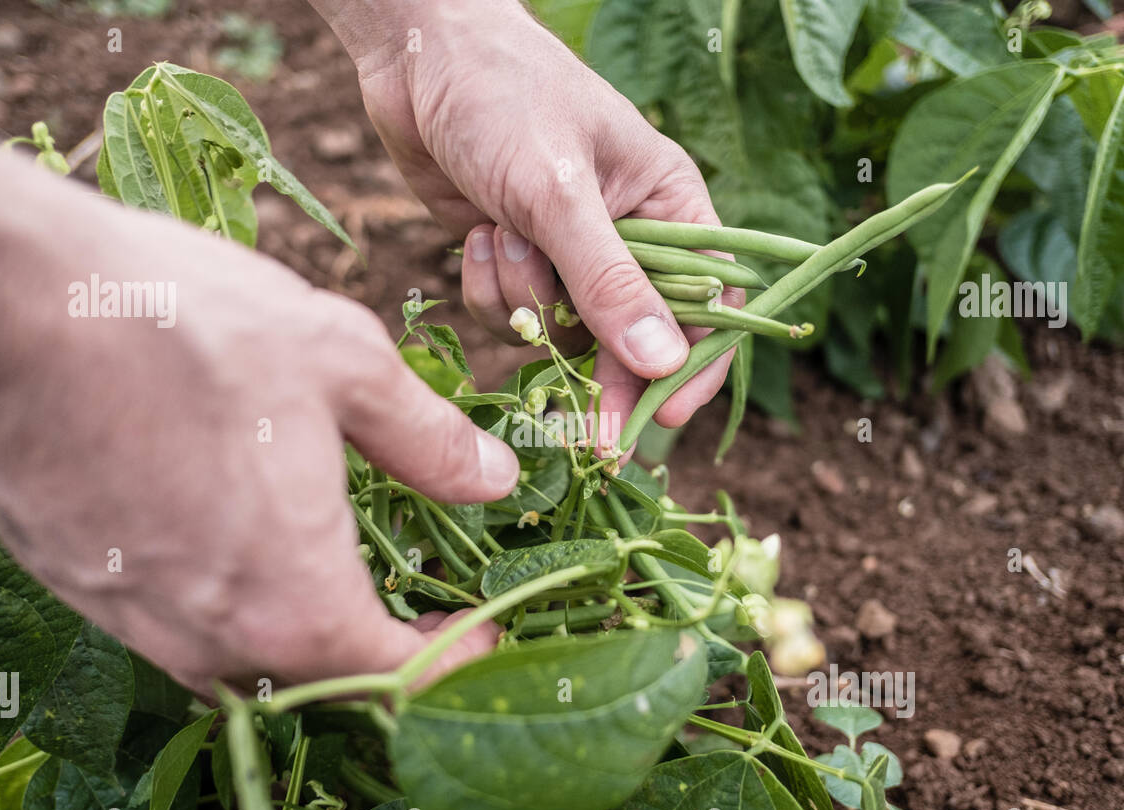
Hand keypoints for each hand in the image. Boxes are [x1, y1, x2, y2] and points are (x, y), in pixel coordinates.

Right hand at [0, 121, 519, 694]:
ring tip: (328, 559)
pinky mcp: (82, 587)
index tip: (482, 631)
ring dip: (298, 623)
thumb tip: (494, 478)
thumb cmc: (183, 327)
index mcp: (298, 603)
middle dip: (379, 647)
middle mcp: (214, 640)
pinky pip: (175, 622)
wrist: (6, 306)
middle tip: (416, 600)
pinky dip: (225, 596)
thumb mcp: (344, 365)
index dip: (457, 656)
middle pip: (322, 679)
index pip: (403, 673)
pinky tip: (232, 527)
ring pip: (243, 656)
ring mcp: (137, 622)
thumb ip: (428, 439)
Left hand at [313, 0, 743, 454]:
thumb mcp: (561, 193)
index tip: (664, 415)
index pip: (709, 302)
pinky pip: (513, 317)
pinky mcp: (517, 262)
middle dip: (604, 377)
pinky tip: (477, 236)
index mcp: (670, 206)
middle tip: (589, 442)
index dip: (694, 365)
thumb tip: (665, 363)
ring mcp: (567, 253)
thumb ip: (610, 282)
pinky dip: (491, 290)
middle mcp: (628, 236)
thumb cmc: (506, 97)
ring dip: (526, 305)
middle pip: (635, 338)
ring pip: (562, 333)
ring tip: (500, 237)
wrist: (414, 54)